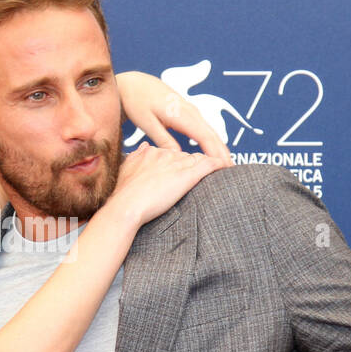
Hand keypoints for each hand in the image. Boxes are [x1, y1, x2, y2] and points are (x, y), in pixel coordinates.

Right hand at [104, 143, 227, 227]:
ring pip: (199, 158)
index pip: (172, 153)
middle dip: (195, 164)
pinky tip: (227, 167)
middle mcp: (165, 154)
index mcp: (152, 152)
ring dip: (210, 163)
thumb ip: (137, 155)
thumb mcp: (127, 167)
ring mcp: (177, 164)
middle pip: (187, 156)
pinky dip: (219, 165)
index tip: (182, 171)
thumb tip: (144, 146)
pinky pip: (208, 165)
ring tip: (222, 168)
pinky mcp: (186, 175)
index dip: (179, 163)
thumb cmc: (123, 193)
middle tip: (204, 172)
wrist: (125, 205)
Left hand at [116, 70, 232, 161]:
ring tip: (226, 165)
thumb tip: (178, 155)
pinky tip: (213, 152)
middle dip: (223, 152)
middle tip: (231, 171)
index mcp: (182, 114)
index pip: (205, 137)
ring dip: (219, 147)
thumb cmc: (138, 102)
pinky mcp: (188, 112)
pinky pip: (204, 129)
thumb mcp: (147, 123)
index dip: (216, 153)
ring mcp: (191, 111)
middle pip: (213, 135)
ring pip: (210, 131)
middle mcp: (191, 111)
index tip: (223, 167)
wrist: (135, 84)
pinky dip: (212, 141)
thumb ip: (163, 139)